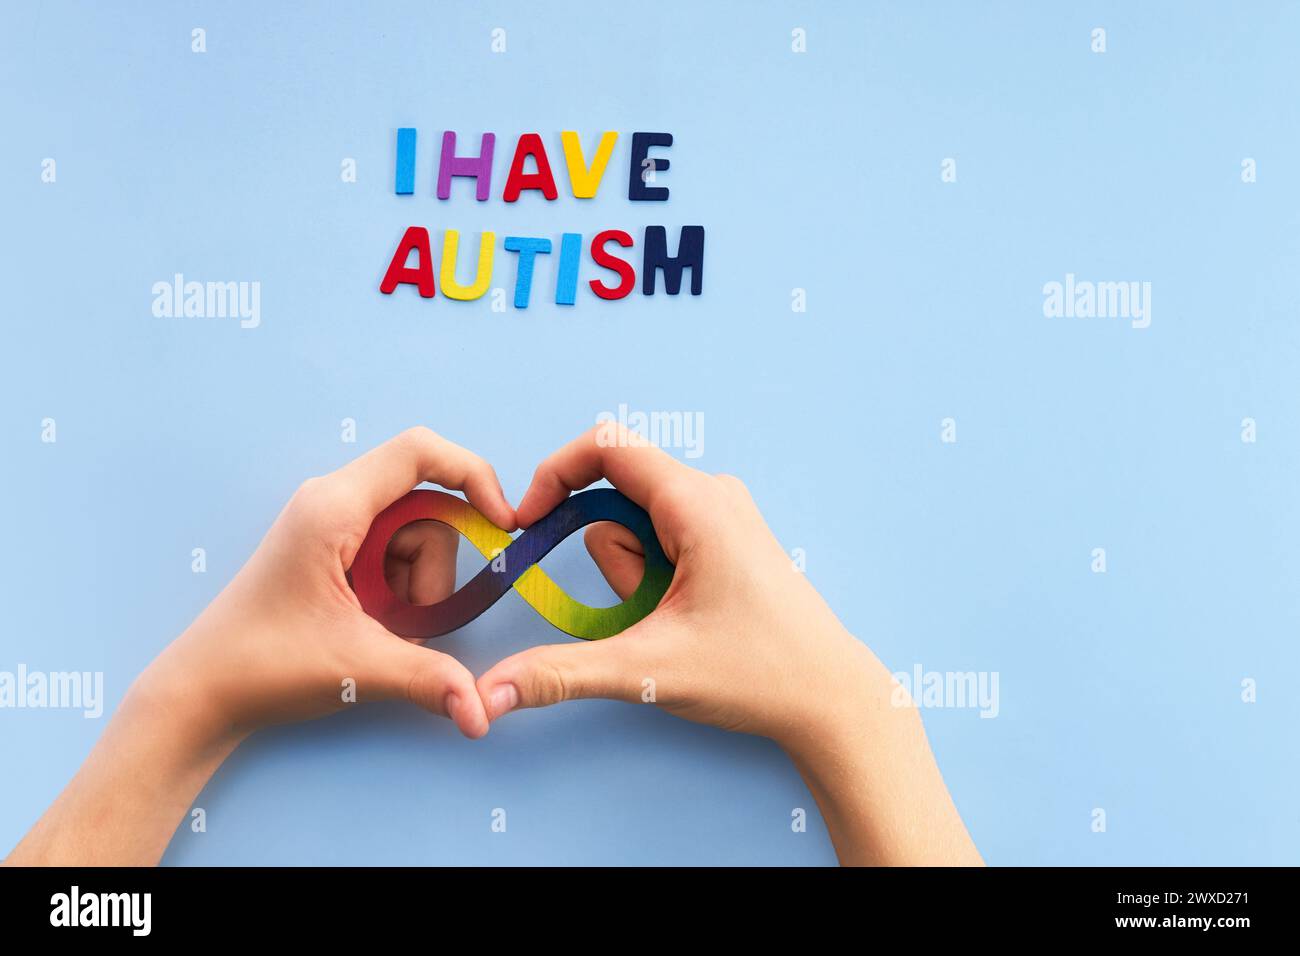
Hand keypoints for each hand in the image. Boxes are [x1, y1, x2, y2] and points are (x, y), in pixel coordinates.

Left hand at [139, 426, 516, 741]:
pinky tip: (369, 627)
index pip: (420, 452)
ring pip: (414, 539)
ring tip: (376, 632)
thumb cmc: (262, 665)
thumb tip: (483, 712)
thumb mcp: (357, 668)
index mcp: (334, 506)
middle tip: (403, 622)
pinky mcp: (332, 550)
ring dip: (415, 590)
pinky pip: (393, 558)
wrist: (201, 691)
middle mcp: (333, 502)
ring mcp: (332, 525)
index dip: (473, 475)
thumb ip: (430, 679)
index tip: (502, 523)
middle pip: (427, 510)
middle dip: (433, 571)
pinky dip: (398, 595)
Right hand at [476, 424, 981, 864]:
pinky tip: (689, 618)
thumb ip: (560, 673)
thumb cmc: (758, 674)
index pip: (605, 445)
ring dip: (634, 577)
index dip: (552, 474)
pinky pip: (664, 540)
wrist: (831, 700)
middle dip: (612, 560)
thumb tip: (489, 692)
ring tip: (675, 622)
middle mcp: (713, 493)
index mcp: (697, 501)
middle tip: (645, 613)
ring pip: (639, 525)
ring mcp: (724, 514)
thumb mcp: (648, 670)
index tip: (526, 524)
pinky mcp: (728, 538)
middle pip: (617, 497)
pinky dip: (654, 578)